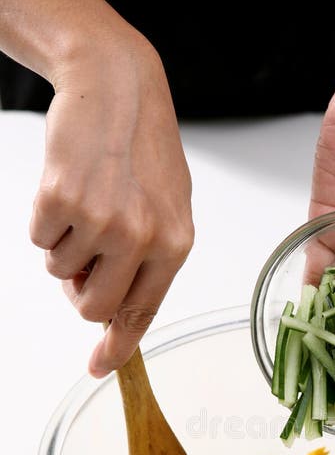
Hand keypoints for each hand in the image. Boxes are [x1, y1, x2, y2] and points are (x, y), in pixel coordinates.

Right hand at [30, 33, 193, 376]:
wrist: (116, 86)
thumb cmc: (143, 146)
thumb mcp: (168, 207)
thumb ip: (150, 259)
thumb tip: (120, 310)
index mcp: (174, 244)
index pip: (142, 312)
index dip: (118, 347)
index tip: (101, 368)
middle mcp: (141, 238)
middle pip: (94, 307)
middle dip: (81, 293)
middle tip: (84, 261)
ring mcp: (101, 220)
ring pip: (62, 272)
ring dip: (65, 248)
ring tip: (85, 204)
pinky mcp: (61, 200)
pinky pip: (40, 240)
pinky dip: (46, 222)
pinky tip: (67, 188)